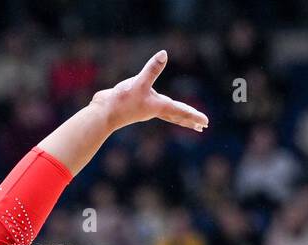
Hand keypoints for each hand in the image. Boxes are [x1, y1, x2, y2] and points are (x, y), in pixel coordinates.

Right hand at [91, 50, 208, 133]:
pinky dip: (164, 110)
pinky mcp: (137, 105)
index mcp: (158, 106)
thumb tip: (164, 54)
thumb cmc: (120, 102)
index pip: (181, 111)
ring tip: (187, 121)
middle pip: (176, 117)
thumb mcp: (138, 83)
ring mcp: (145, 108)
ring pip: (167, 114)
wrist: (102, 113)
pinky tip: (161, 106)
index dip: (194, 115)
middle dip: (189, 121)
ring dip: (178, 118)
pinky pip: (156, 108)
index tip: (206, 122)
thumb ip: (152, 69)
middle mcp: (154, 109)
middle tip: (202, 127)